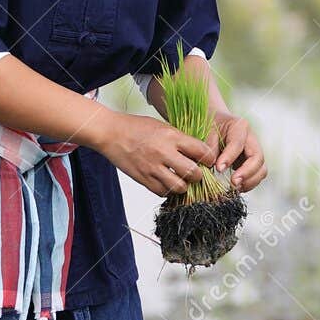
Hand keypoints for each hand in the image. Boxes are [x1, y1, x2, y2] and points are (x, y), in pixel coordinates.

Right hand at [95, 111, 218, 196]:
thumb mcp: (163, 126)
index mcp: (171, 136)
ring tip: (180, 180)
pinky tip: (167, 183)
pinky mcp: (143, 179)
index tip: (207, 161)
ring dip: (184, 186)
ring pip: (180, 187)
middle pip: (194, 173)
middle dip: (198, 176)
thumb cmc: (137, 127)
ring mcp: (153, 167)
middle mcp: (164, 152)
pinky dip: (168, 190)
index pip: (202, 151)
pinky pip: (163, 192)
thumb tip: (198, 153)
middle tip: (195, 174)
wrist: (111, 133)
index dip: (208, 159)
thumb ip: (180, 140)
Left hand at [207, 112, 266, 191]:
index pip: (238, 143)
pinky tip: (237, 188)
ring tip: (235, 188)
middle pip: (258, 158)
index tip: (219, 169)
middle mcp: (251, 139)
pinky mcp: (252, 164)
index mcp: (239, 126)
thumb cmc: (210, 126)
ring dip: (250, 181)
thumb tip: (211, 163)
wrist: (215, 126)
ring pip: (261, 170)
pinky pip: (257, 176)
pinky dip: (248, 184)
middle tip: (233, 183)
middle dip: (246, 173)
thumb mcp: (206, 130)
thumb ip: (209, 145)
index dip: (229, 157)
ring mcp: (254, 152)